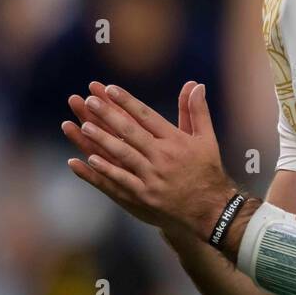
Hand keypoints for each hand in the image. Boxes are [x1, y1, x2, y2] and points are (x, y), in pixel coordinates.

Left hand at [62, 80, 233, 239]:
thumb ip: (197, 111)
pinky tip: (87, 160)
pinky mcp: (144, 197)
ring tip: (84, 125)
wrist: (211, 210)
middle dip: (109, 115)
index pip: (147, 116)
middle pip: (131, 133)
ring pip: (123, 155)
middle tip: (90, 101)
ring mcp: (152, 178)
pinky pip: (120, 181)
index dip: (127, 102)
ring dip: (102, 140)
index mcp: (176, 141)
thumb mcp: (206, 138)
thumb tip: (196, 84)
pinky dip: (104, 171)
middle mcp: (163, 157)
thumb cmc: (207, 171)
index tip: (109, 89)